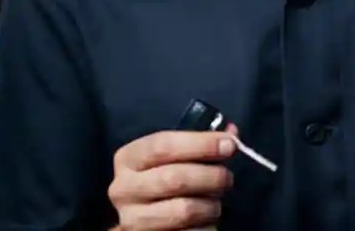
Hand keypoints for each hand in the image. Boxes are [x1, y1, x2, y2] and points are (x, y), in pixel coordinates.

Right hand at [108, 122, 238, 229]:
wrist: (145, 220)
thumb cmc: (163, 183)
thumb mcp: (173, 158)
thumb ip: (199, 144)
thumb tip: (231, 134)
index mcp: (128, 160)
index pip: (163, 145)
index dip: (200, 143)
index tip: (229, 144)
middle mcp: (124, 189)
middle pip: (175, 178)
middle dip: (211, 176)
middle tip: (227, 178)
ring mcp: (133, 220)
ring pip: (184, 210)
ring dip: (210, 206)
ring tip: (214, 204)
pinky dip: (206, 227)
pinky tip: (204, 221)